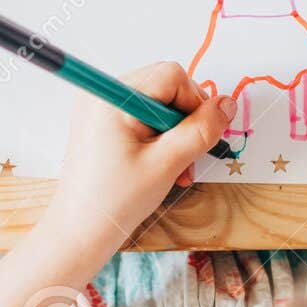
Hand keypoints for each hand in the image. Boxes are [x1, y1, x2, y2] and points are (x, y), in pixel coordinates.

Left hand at [46, 62, 234, 256]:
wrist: (79, 230)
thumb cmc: (117, 200)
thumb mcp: (167, 164)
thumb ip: (201, 131)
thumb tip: (227, 104)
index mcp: (114, 98)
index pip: (172, 76)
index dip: (194, 104)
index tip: (197, 140)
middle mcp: (103, 93)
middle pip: (166, 86)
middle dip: (185, 121)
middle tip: (185, 159)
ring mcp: (101, 107)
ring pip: (158, 102)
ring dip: (175, 133)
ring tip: (174, 169)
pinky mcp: (102, 121)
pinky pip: (142, 114)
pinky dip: (158, 136)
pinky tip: (159, 164)